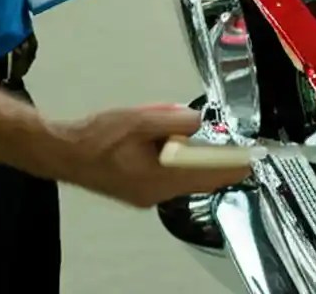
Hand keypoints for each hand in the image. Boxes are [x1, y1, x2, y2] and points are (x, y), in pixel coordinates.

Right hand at [53, 106, 249, 208]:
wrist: (60, 151)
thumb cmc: (97, 137)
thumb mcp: (141, 120)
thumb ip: (174, 121)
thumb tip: (198, 123)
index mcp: (160, 179)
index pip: (209, 176)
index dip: (233, 166)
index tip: (254, 159)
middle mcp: (158, 193)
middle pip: (199, 177)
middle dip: (212, 156)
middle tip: (227, 141)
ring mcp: (147, 195)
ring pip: (183, 174)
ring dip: (189, 153)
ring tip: (173, 129)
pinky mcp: (139, 189)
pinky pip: (168, 174)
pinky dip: (173, 157)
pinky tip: (162, 138)